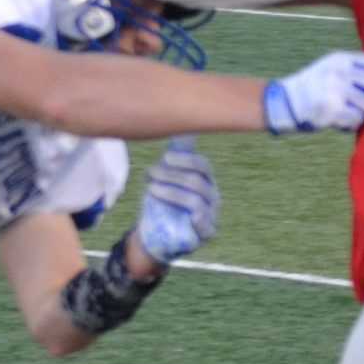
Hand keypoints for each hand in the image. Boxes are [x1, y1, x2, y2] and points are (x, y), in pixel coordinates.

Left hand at [136, 135, 219, 264]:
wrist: (157, 233)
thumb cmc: (164, 201)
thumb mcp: (166, 178)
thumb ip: (172, 158)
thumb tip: (176, 128)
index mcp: (206, 181)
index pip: (202, 166)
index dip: (185, 160)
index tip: (164, 157)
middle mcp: (212, 197)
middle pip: (197, 183)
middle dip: (173, 176)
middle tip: (151, 172)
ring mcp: (211, 216)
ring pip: (196, 202)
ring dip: (171, 193)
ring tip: (151, 189)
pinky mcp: (205, 235)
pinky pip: (207, 229)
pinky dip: (200, 223)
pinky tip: (192, 217)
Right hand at [263, 50, 363, 134]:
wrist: (286, 103)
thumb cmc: (313, 86)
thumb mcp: (329, 66)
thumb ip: (352, 68)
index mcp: (340, 59)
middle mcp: (339, 72)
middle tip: (361, 103)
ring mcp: (336, 91)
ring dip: (361, 112)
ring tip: (348, 113)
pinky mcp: (332, 110)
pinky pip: (357, 119)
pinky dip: (352, 124)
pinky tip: (342, 121)